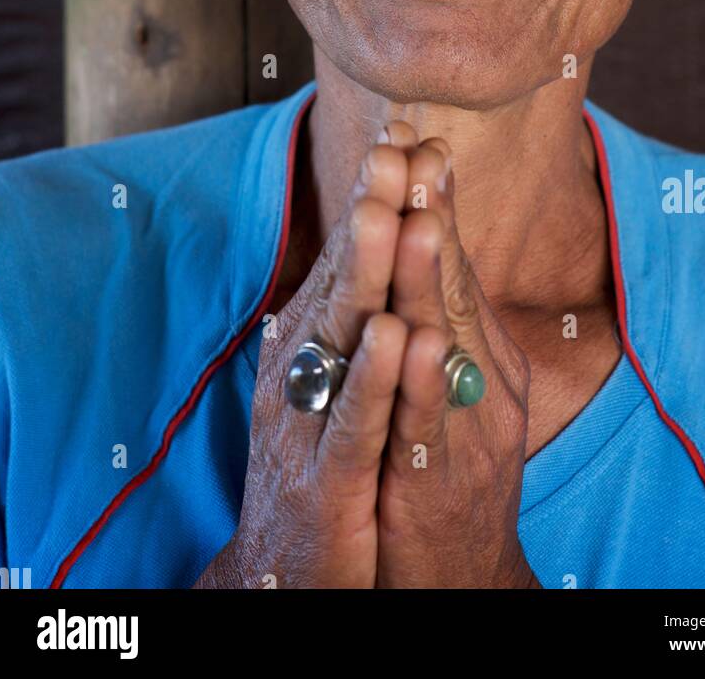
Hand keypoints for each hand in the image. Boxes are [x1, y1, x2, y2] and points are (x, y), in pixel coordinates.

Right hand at [193, 134, 411, 588]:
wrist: (295, 575)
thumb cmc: (329, 463)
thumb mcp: (345, 375)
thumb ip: (362, 307)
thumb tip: (386, 227)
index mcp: (317, 341)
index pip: (352, 254)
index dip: (379, 193)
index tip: (408, 129)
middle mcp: (307, 368)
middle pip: (345, 278)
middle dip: (370, 210)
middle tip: (393, 144)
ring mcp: (313, 422)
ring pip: (346, 338)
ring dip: (368, 273)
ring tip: (392, 213)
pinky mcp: (327, 480)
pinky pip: (357, 420)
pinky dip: (379, 378)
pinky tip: (404, 336)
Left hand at [375, 127, 540, 588]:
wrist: (453, 574)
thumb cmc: (439, 467)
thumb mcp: (446, 380)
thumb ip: (439, 315)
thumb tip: (423, 239)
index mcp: (476, 351)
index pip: (451, 263)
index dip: (433, 201)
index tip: (415, 136)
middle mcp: (480, 380)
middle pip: (453, 287)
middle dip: (433, 217)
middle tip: (416, 150)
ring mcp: (465, 429)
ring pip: (445, 345)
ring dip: (433, 282)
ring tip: (422, 223)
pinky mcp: (439, 481)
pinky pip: (430, 426)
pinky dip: (424, 382)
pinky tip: (414, 342)